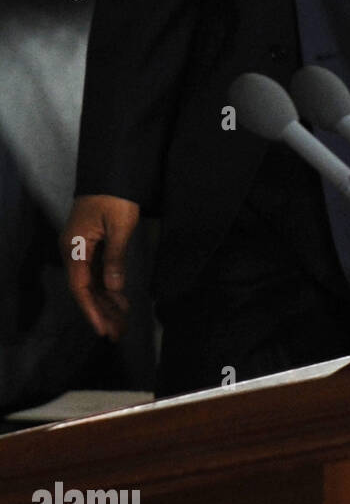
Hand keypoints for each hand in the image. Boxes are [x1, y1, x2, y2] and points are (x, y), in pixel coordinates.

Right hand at [61, 195, 140, 339]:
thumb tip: (113, 288)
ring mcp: (82, 248)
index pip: (81, 288)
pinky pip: (97, 272)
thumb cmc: (115, 196)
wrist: (112, 170)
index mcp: (75, 248)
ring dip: (106, 303)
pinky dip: (108, 287)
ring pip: (92, 283)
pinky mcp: (92, 244)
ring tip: (121, 323)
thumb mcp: (119, 226)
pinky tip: (120, 300)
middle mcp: (74, 251)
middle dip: (101, 312)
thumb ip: (115, 258)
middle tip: (117, 333)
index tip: (103, 329)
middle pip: (86, 289)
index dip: (92, 310)